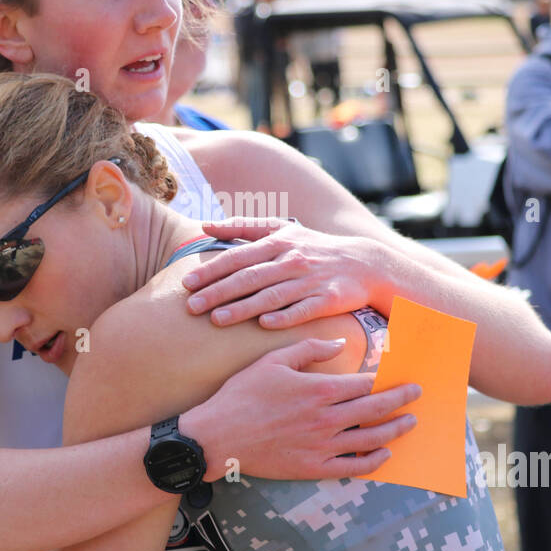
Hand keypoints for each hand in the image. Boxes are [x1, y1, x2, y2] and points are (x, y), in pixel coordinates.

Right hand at [180, 337, 421, 479]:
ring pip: (372, 438)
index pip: (365, 383)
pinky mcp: (314, 467)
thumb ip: (310, 349)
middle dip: (401, 400)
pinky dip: (374, 461)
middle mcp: (327, 418)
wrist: (217, 437)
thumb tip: (340, 344)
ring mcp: (323, 445)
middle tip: (417, 394)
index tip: (401, 374)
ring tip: (410, 422)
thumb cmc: (242, 395)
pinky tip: (384, 454)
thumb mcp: (273, 361)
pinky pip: (354, 466)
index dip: (387, 379)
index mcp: (319, 389)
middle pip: (376, 409)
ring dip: (395, 429)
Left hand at [183, 218, 380, 328]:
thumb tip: (205, 226)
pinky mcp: (328, 300)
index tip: (187, 283)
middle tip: (191, 306)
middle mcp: (292, 259)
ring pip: (271, 295)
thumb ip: (243, 227)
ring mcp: (310, 280)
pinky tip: (264, 324)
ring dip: (243, 308)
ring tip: (216, 320)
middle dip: (218, 292)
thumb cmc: (314, 248)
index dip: (212, 270)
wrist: (364, 263)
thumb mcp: (282, 230)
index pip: (238, 256)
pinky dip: (284, 316)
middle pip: (249, 277)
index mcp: (278, 241)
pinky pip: (303, 310)